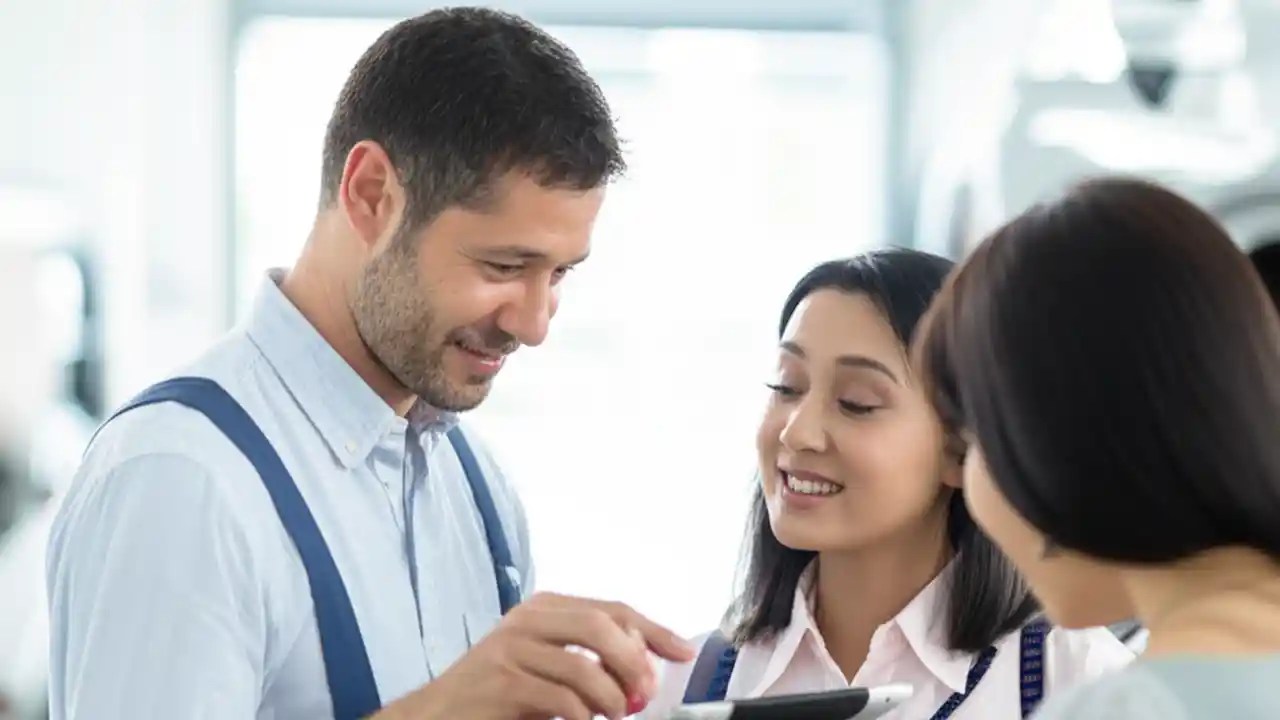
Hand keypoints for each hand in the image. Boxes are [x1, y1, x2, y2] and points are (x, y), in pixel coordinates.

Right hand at [374, 592, 694, 719]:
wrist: (438, 713)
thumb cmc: (499, 690)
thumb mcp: (547, 662)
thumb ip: (588, 655)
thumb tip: (647, 664)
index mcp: (545, 607)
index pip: (612, 609)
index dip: (653, 630)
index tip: (683, 652)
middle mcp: (527, 619)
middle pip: (602, 626)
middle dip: (633, 663)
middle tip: (643, 695)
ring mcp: (510, 649)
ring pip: (584, 666)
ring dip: (610, 698)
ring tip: (613, 715)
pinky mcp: (501, 683)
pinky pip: (560, 699)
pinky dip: (581, 715)